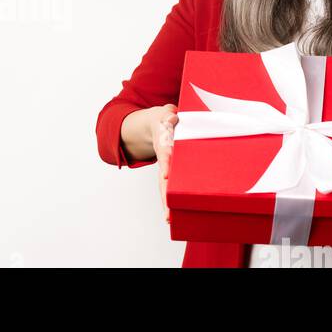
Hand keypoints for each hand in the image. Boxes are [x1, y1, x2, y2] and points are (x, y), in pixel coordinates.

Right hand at [152, 104, 178, 222]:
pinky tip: (174, 214)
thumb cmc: (165, 119)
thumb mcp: (166, 113)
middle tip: (167, 213)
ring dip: (167, 202)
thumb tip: (171, 117)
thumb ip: (168, 114)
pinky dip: (172, 199)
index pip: (165, 153)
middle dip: (165, 194)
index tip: (165, 176)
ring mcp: (167, 165)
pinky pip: (172, 186)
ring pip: (165, 186)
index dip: (166, 164)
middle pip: (163, 177)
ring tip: (169, 219)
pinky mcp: (172, 171)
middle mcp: (164, 157)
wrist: (157, 124)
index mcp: (164, 142)